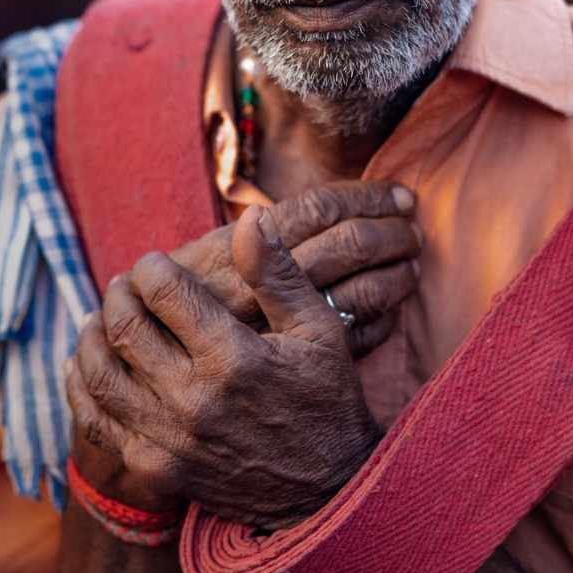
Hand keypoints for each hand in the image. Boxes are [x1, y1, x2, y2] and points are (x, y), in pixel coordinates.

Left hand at [67, 207, 381, 526]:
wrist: (325, 490)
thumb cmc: (325, 398)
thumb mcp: (318, 328)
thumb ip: (277, 273)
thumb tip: (248, 218)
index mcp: (234, 357)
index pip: (165, 292)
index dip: (151, 268)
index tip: (155, 263)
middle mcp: (194, 399)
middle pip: (125, 328)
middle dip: (119, 294)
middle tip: (126, 284)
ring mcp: (169, 439)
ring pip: (101, 374)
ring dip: (93, 334)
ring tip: (102, 315)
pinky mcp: (155, 470)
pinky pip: (98, 422)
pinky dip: (80, 387)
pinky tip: (82, 362)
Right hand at [172, 179, 420, 359]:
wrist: (159, 379)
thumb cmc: (185, 310)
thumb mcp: (208, 262)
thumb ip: (257, 235)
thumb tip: (319, 207)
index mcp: (245, 244)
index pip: (321, 206)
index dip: (366, 197)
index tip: (399, 194)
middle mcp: (266, 282)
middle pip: (349, 243)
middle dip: (391, 230)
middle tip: (413, 224)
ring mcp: (283, 327)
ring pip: (362, 289)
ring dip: (396, 270)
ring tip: (412, 258)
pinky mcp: (296, 365)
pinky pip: (357, 335)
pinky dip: (383, 315)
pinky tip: (393, 305)